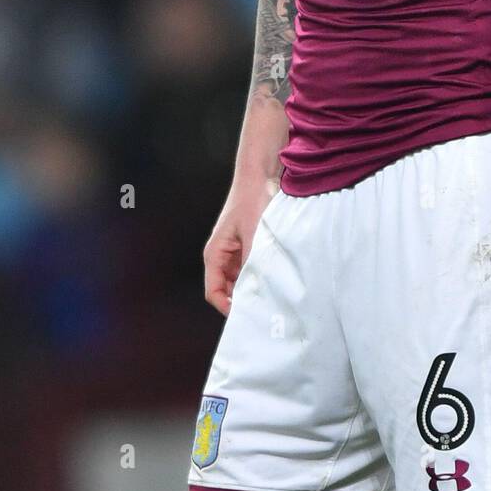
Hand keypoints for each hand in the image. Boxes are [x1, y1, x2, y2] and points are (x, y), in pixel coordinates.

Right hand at [203, 180, 277, 315]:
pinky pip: (252, 267)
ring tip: (271, 294)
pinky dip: (261, 274)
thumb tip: (258, 290)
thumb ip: (254, 263)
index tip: (248, 315)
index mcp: (215, 254)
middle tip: (264, 308)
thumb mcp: (254, 235)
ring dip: (253, 286)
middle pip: (227, 289)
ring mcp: (236, 250)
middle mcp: (223, 255)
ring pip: (241, 279)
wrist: (262, 174)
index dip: (228, 308)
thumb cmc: (253, 200)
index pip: (214, 292)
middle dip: (242, 299)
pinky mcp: (249, 245)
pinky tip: (276, 276)